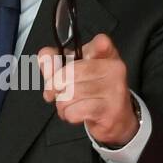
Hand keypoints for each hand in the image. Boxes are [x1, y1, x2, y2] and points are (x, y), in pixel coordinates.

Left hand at [37, 33, 138, 147]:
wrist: (117, 119)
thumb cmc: (93, 93)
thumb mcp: (73, 71)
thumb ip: (55, 61)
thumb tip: (45, 57)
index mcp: (106, 54)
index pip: (100, 42)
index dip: (86, 48)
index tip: (69, 59)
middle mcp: (113, 69)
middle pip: (70, 73)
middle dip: (55, 87)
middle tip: (55, 93)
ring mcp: (114, 90)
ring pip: (71, 94)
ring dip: (61, 104)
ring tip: (67, 106)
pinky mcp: (109, 110)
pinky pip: (75, 110)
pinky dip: (69, 114)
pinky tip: (75, 114)